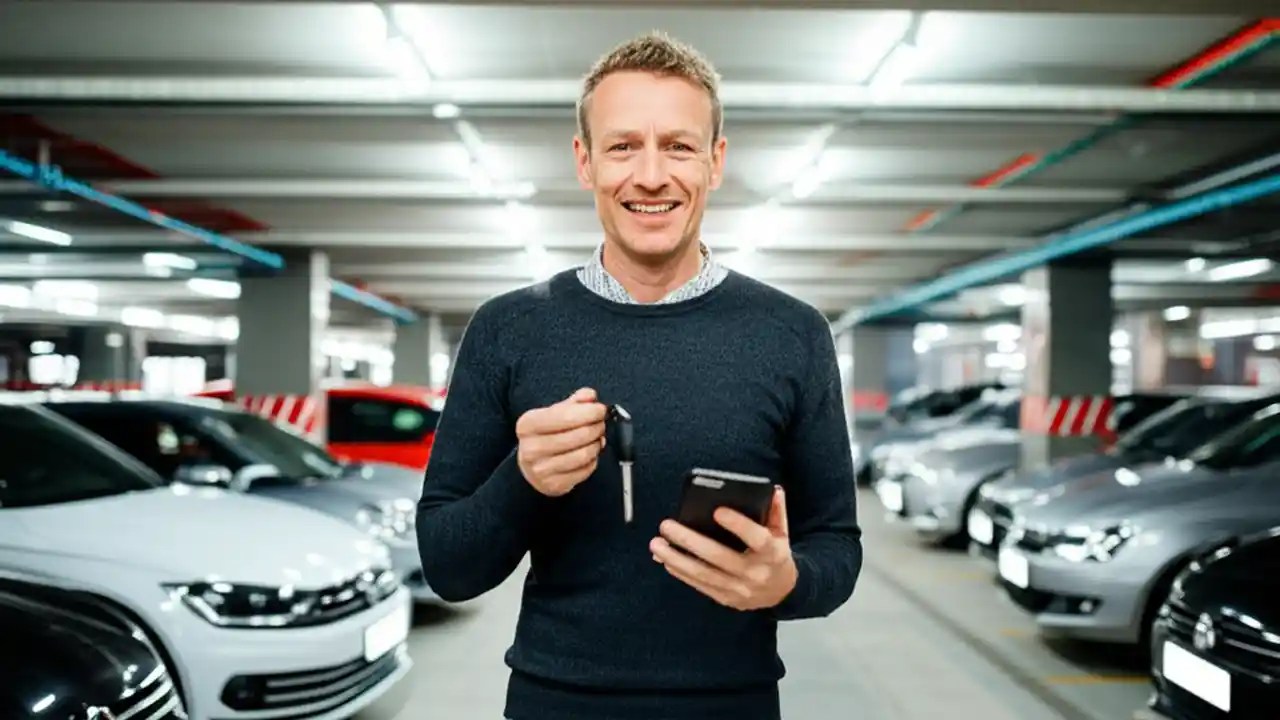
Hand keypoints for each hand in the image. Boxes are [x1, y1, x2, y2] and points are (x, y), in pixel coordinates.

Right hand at [516, 387, 607, 496]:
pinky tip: (590, 454)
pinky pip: (585, 470)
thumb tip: (590, 395)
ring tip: (596, 439)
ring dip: (597, 444)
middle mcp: (531, 447)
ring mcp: (541, 468)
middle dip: (596, 427)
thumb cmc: (545, 436)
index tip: (600, 409)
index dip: (589, 411)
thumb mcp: (554, 414)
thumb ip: (575, 402)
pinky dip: (593, 460)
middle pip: (579, 434)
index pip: (566, 415)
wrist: (531, 467)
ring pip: (584, 454)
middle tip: (600, 424)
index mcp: (528, 424)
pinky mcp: (553, 484)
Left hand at [651, 486, 797, 610]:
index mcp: (773, 553)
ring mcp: (739, 589)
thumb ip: (776, 511)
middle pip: (718, 556)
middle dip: (689, 540)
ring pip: (703, 574)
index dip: (738, 525)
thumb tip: (772, 489)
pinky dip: (680, 572)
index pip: (757, 538)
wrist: (781, 593)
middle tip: (666, 525)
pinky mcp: (725, 598)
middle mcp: (755, 573)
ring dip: (676, 559)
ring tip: (656, 544)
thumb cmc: (776, 555)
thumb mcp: (782, 532)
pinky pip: (699, 585)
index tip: (717, 510)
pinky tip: (665, 560)